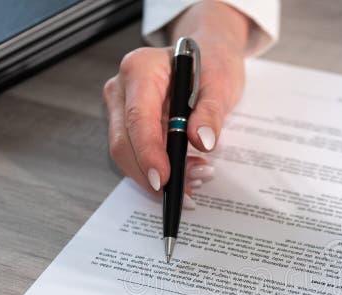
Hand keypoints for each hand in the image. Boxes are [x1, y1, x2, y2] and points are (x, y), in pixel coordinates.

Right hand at [102, 2, 249, 202]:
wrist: (206, 54)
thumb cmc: (212, 64)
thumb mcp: (221, 84)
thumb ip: (210, 112)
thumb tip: (202, 142)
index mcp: (141, 69)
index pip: (137, 118)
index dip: (148, 153)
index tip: (164, 180)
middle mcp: (122, 87)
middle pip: (124, 142)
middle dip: (152, 173)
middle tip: (187, 193)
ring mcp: (120, 106)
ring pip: (126, 153)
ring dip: (156, 176)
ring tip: (194, 180)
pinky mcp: (126, 123)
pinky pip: (135, 154)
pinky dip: (157, 169)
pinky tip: (185, 173)